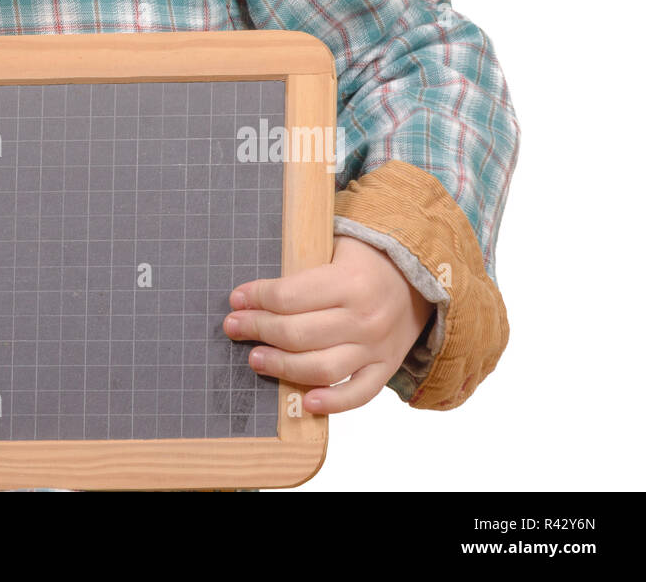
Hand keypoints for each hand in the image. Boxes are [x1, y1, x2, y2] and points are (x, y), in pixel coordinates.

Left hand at [221, 235, 435, 413]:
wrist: (418, 278)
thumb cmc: (366, 259)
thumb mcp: (335, 247)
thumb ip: (302, 268)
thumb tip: (254, 291)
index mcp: (349, 281)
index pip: (289, 296)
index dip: (256, 298)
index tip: (236, 299)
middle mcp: (365, 317)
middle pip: (298, 334)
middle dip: (258, 330)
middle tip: (234, 327)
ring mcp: (377, 347)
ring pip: (321, 368)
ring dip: (282, 367)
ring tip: (255, 359)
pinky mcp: (386, 368)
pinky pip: (359, 395)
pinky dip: (332, 403)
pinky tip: (305, 402)